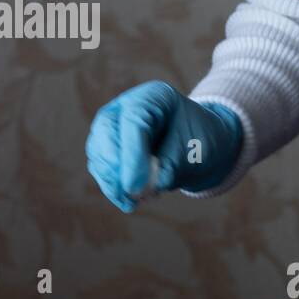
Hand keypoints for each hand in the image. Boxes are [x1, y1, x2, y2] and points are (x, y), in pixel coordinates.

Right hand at [85, 81, 242, 210]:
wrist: (200, 147)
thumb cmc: (200, 143)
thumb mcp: (196, 152)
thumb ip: (169, 168)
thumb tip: (138, 189)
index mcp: (154, 96)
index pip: (133, 119)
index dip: (131, 154)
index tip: (134, 186)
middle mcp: (126, 106)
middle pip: (106, 131)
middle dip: (114, 166)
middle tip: (131, 194)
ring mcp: (113, 125)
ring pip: (98, 151)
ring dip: (112, 181)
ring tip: (135, 201)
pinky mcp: (107, 147)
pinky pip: (100, 167)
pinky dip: (112, 187)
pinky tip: (129, 201)